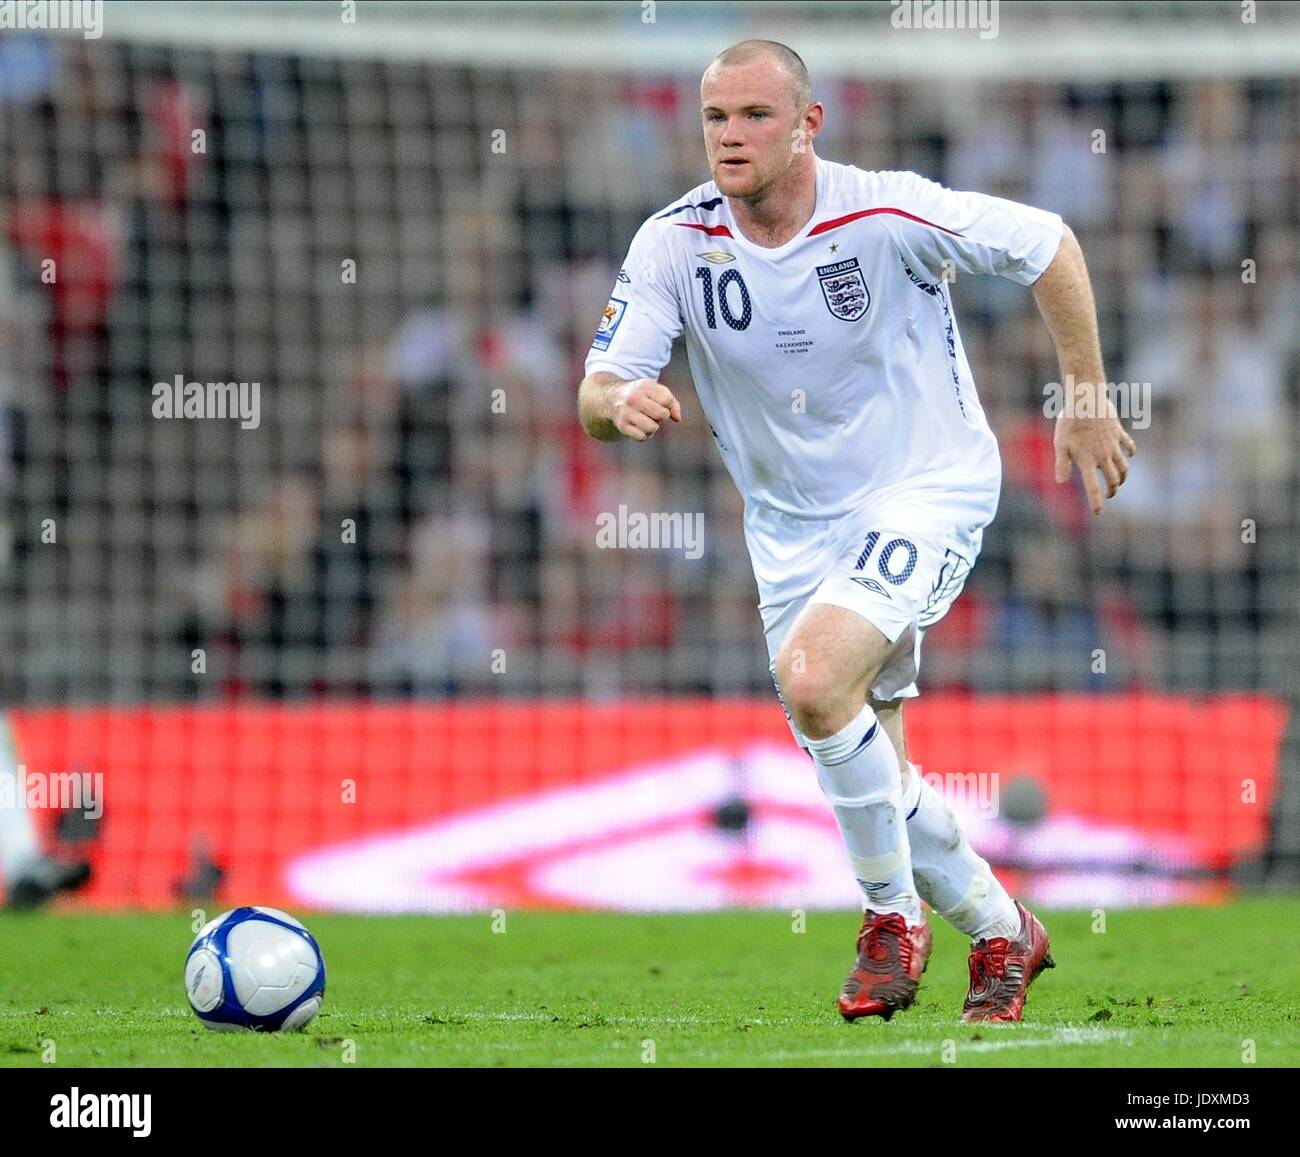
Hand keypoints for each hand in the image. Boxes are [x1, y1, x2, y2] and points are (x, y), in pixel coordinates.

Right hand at [610, 378, 681, 441]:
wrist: (610, 399)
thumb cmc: (639, 395)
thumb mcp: (654, 390)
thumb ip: (671, 401)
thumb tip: (677, 419)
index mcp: (644, 386)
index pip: (667, 399)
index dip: (669, 406)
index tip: (662, 405)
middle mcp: (634, 398)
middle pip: (662, 415)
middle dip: (662, 416)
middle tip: (654, 413)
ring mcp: (627, 412)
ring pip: (653, 428)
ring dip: (653, 427)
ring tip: (647, 421)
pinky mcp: (622, 426)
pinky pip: (643, 437)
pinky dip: (645, 435)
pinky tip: (641, 427)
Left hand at [1053, 394, 1135, 514]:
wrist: (1087, 399)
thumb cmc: (1069, 422)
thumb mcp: (1060, 444)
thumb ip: (1061, 464)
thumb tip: (1062, 482)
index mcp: (1087, 460)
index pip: (1093, 487)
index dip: (1096, 502)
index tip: (1098, 513)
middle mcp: (1103, 455)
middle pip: (1114, 479)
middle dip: (1113, 490)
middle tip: (1109, 495)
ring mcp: (1113, 444)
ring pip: (1124, 466)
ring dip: (1123, 476)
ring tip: (1119, 481)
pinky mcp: (1119, 433)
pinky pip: (1129, 446)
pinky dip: (1130, 453)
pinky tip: (1128, 456)